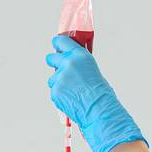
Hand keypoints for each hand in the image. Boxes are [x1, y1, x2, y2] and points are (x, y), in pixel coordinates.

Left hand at [45, 34, 147, 151]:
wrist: (99, 110)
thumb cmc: (101, 93)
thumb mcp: (91, 69)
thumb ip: (78, 63)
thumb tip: (68, 62)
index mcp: (80, 55)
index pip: (61, 41)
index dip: (57, 44)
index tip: (56, 46)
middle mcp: (68, 63)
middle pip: (50, 58)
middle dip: (54, 63)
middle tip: (60, 71)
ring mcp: (60, 77)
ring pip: (52, 78)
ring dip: (58, 83)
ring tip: (73, 92)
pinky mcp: (55, 91)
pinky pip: (54, 91)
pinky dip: (60, 95)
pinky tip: (71, 99)